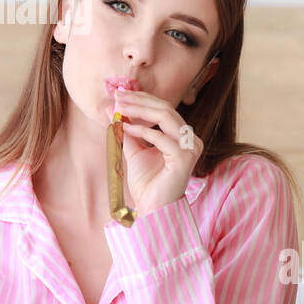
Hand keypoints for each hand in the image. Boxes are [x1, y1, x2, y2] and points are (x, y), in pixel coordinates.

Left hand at [112, 88, 203, 216]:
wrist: (152, 208)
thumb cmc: (147, 182)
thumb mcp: (134, 150)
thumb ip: (128, 130)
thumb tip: (112, 111)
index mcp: (181, 136)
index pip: (163, 108)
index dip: (141, 99)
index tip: (119, 95)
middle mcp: (190, 140)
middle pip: (165, 109)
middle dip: (139, 100)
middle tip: (117, 97)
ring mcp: (190, 148)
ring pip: (166, 117)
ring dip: (139, 110)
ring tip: (119, 108)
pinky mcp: (184, 159)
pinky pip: (161, 138)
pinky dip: (142, 130)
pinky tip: (126, 128)